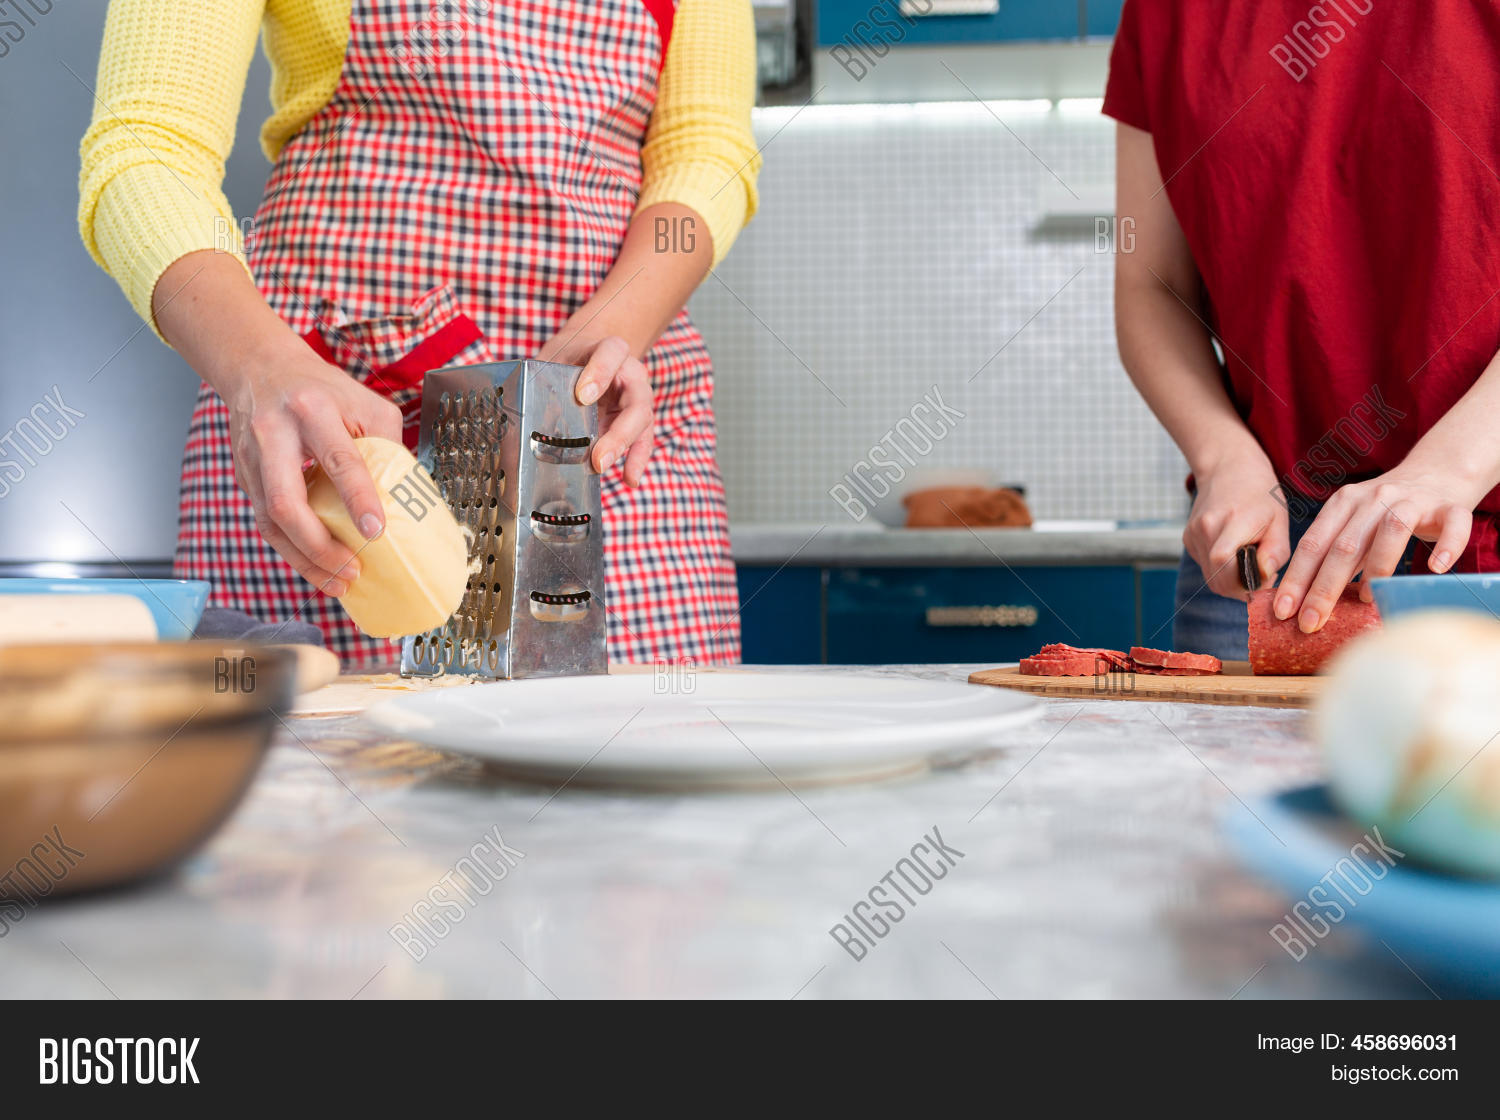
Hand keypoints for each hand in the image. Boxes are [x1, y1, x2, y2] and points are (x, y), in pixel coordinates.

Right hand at [222, 350, 402, 596]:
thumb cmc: (323, 389)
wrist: (260, 369)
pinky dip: (292, 551)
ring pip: (271, 521)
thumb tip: (406, 495)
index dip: (358, 498)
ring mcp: (252, 459)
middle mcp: (275, 435)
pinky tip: (317, 568)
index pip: (338, 460)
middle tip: (353, 569)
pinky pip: (266, 523)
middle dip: (319, 546)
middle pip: (288, 502)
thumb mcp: (365, 402)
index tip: (375, 532)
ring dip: (304, 559)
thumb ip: (387, 444)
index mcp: (313, 410)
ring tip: (338, 582)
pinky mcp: (244, 478)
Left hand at [538, 331, 653, 485]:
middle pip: (637, 400)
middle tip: (598, 456)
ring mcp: (638, 398)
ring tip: (604, 468)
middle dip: (619, 432)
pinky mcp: (637, 420)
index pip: (612, 354)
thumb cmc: (572, 356)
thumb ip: (547, 377)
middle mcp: (632, 374)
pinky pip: (643, 440)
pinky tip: (629, 479)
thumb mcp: (557, 357)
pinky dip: (636, 460)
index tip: (582, 396)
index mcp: (611, 350)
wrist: (592, 351)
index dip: (600, 373)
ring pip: (642, 422)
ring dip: (625, 449)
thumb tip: (520, 409)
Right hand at [1183, 448, 1291, 598]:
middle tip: (1261, 577)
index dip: (1243, 583)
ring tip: (1249, 561)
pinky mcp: (1188, 539)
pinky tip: (1235, 551)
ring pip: (1211, 577)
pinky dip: (1222, 569)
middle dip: (1240, 588)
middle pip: (1216, 579)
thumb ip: (1275, 553)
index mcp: (1230, 521)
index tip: (1265, 581)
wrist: (1228, 469)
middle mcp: (1204, 529)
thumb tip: (1264, 580)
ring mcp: (1192, 534)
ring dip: (1231, 579)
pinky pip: (1206, 567)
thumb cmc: (1260, 495)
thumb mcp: (1279, 520)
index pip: (1223, 564)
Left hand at [1273, 468, 1474, 630]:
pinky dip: (1446, 546)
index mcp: (1342, 504)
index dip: (1296, 579)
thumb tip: (1305, 602)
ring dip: (1378, 568)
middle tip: (1311, 622)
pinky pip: (1452, 524)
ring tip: (1368, 600)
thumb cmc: (1386, 512)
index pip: (1313, 544)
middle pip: (1345, 545)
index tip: (1283, 611)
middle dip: (1324, 588)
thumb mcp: (1353, 526)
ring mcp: (1412, 500)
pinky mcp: (1449, 506)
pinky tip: (1435, 568)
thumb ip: (1334, 554)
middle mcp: (1373, 498)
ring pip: (1392, 531)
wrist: (1437, 473)